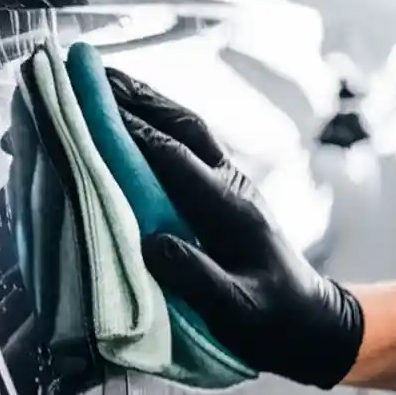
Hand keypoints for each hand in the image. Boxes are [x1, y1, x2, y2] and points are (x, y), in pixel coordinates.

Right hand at [106, 68, 363, 388]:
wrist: (309, 322)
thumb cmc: (273, 320)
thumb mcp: (238, 311)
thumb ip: (199, 279)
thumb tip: (153, 245)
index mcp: (231, 210)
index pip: (175, 159)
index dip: (132, 133)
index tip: (88, 113)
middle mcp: (230, 184)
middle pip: (182, 125)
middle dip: (135, 97)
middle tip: (86, 72)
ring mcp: (228, 183)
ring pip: (186, 127)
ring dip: (145, 100)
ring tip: (100, 80)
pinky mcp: (222, 190)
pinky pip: (186, 144)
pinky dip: (155, 122)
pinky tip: (129, 116)